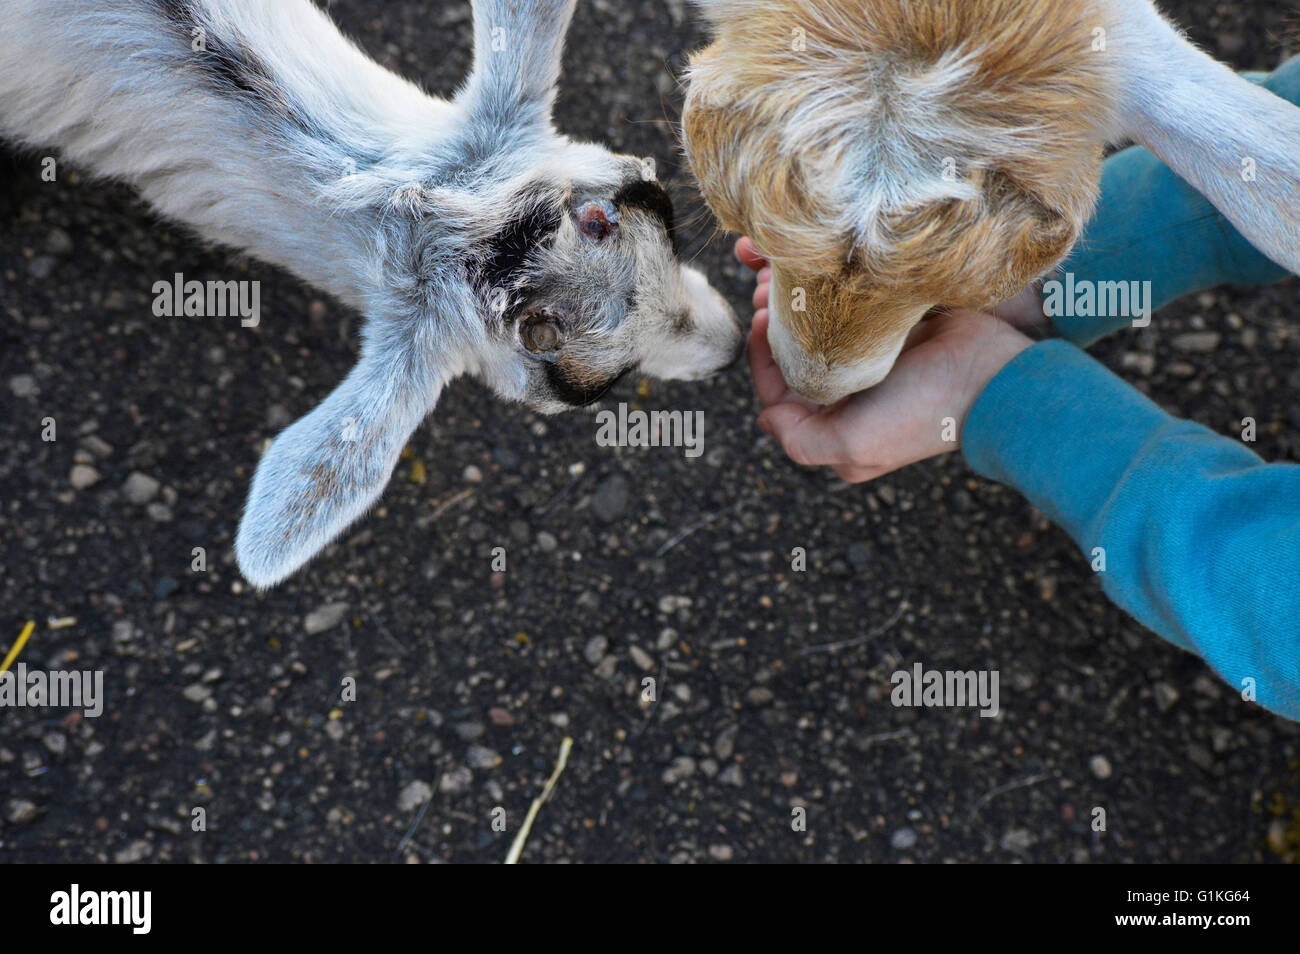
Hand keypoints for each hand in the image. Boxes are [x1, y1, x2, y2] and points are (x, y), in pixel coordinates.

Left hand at [737, 237, 1034, 482]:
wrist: (995, 375)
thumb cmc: (923, 414)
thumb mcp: (854, 447)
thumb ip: (800, 441)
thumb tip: (766, 416)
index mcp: (836, 428)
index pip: (780, 391)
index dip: (765, 355)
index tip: (764, 319)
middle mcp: (850, 397)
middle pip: (797, 355)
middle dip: (778, 320)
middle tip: (772, 288)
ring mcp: (873, 361)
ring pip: (818, 327)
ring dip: (799, 299)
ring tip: (788, 272)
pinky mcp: (893, 330)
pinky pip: (848, 307)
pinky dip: (828, 287)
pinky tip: (817, 268)